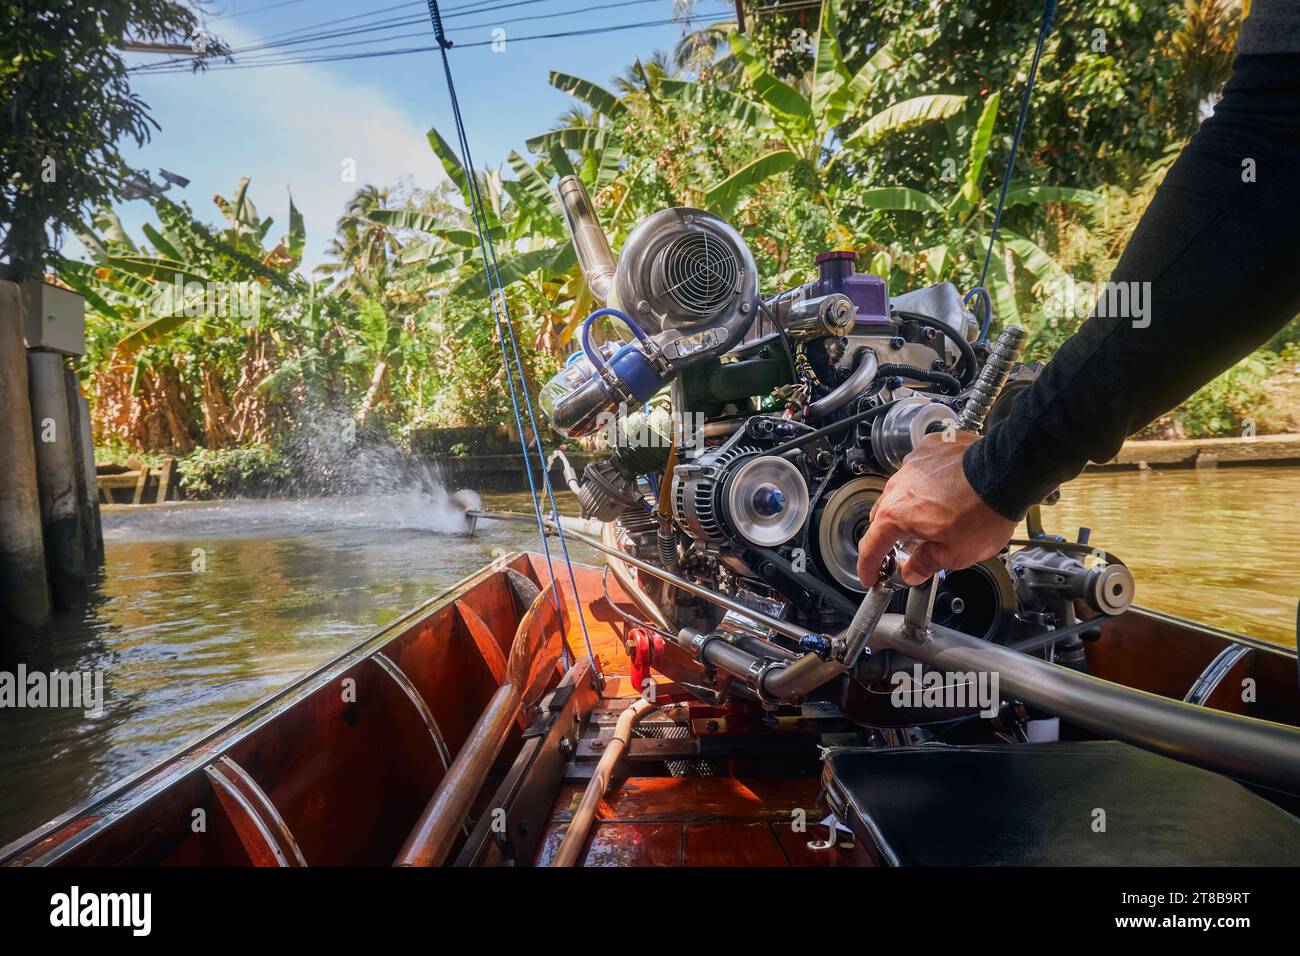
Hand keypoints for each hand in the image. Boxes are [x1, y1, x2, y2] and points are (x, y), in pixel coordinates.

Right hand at [855, 430, 1015, 587]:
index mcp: (897, 514)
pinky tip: (944, 491)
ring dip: (909, 508)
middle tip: (904, 551)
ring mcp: (913, 464)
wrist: (1008, 471)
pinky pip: (919, 471)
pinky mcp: (930, 448)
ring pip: (900, 492)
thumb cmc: (982, 511)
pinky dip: (925, 484)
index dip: (868, 567)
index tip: (870, 577)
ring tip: (931, 519)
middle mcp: (898, 486)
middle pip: (883, 517)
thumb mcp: (955, 554)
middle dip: (889, 536)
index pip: (871, 546)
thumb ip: (925, 564)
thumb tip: (912, 571)